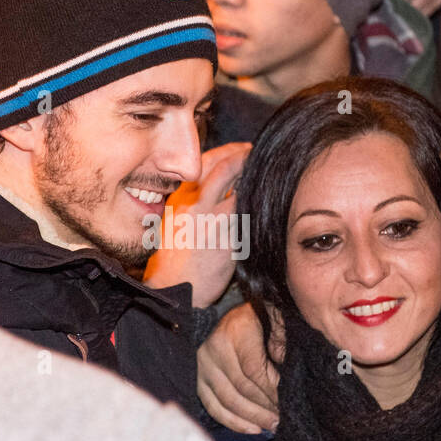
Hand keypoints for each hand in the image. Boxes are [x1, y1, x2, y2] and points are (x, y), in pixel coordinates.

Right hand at [143, 141, 249, 308]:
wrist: (174, 290)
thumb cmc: (174, 259)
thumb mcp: (175, 222)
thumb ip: (193, 201)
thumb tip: (218, 184)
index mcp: (180, 200)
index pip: (206, 163)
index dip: (230, 152)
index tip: (244, 150)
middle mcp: (196, 207)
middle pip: (225, 169)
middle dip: (246, 158)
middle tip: (259, 156)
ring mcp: (214, 224)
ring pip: (242, 192)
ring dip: (256, 182)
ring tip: (266, 179)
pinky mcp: (230, 243)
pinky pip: (249, 219)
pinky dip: (259, 208)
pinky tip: (265, 207)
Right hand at [195, 301, 281, 432]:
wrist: (232, 314)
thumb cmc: (260, 319)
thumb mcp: (276, 323)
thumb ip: (282, 348)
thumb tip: (286, 383)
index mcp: (235, 331)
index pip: (253, 370)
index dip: (271, 391)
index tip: (287, 404)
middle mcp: (214, 349)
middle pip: (239, 388)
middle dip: (262, 409)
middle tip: (280, 421)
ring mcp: (202, 365)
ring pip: (225, 400)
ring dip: (250, 418)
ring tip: (270, 427)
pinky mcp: (197, 379)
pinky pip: (212, 406)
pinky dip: (232, 421)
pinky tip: (251, 429)